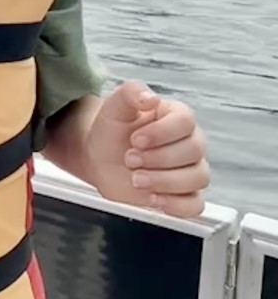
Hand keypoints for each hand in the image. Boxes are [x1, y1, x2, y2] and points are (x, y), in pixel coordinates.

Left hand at [85, 80, 209, 217]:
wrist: (100, 158)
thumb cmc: (112, 130)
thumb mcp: (114, 106)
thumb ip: (131, 93)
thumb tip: (150, 97)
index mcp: (176, 117)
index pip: (186, 122)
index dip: (162, 132)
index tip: (135, 139)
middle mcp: (189, 142)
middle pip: (193, 151)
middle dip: (158, 158)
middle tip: (130, 159)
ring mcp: (189, 170)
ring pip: (198, 178)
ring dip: (164, 181)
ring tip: (136, 179)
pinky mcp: (184, 195)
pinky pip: (195, 205)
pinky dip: (175, 205)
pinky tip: (152, 199)